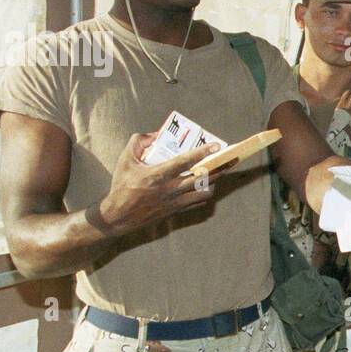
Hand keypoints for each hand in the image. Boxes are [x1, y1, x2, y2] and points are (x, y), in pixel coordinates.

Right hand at [96, 133, 227, 235]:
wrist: (118, 217)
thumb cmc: (121, 186)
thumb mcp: (125, 160)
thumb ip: (138, 142)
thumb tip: (154, 134)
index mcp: (157, 175)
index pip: (184, 162)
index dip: (202, 153)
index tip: (216, 146)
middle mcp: (170, 189)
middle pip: (202, 178)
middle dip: (220, 167)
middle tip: (231, 159)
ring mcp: (175, 202)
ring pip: (204, 191)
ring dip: (214, 181)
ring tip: (220, 171)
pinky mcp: (176, 211)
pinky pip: (197, 202)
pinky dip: (205, 193)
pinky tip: (207, 186)